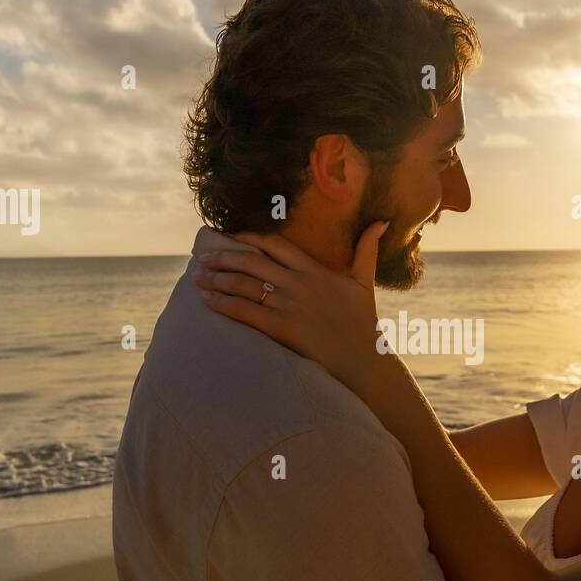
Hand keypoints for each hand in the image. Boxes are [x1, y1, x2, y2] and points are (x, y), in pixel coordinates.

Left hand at [191, 223, 390, 394]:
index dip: (249, 237)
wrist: (362, 358)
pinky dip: (222, 303)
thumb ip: (367, 250)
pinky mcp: (281, 328)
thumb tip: (382, 222)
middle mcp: (298, 283)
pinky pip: (245, 312)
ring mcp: (289, 305)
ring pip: (244, 284)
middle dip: (223, 257)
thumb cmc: (363, 321)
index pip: (275, 244)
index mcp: (314, 269)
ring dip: (216, 279)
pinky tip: (207, 300)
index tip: (231, 236)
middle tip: (202, 258)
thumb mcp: (364, 281)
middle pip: (251, 261)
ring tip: (197, 277)